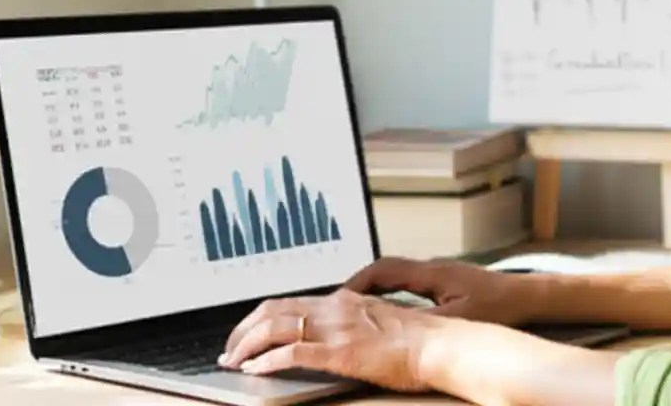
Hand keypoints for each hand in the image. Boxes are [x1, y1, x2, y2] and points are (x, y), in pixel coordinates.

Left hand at [218, 289, 450, 392]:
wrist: (440, 344)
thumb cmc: (420, 339)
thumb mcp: (380, 320)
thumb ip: (353, 321)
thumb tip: (334, 332)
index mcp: (343, 300)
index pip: (289, 302)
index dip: (260, 317)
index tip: (247, 334)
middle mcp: (334, 308)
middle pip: (273, 310)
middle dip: (243, 330)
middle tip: (229, 349)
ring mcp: (336, 329)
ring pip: (275, 328)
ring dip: (246, 345)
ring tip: (233, 361)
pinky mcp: (341, 352)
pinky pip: (292, 353)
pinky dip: (267, 361)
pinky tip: (254, 371)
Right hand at [344, 257, 535, 324]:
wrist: (525, 296)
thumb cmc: (498, 305)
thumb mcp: (460, 317)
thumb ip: (427, 320)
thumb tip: (394, 325)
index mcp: (430, 273)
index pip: (383, 270)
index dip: (357, 282)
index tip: (337, 297)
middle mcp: (429, 267)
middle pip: (384, 269)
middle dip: (358, 284)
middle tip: (336, 304)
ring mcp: (436, 273)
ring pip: (394, 274)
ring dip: (372, 288)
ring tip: (352, 307)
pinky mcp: (443, 281)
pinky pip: (406, 281)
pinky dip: (388, 292)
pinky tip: (384, 309)